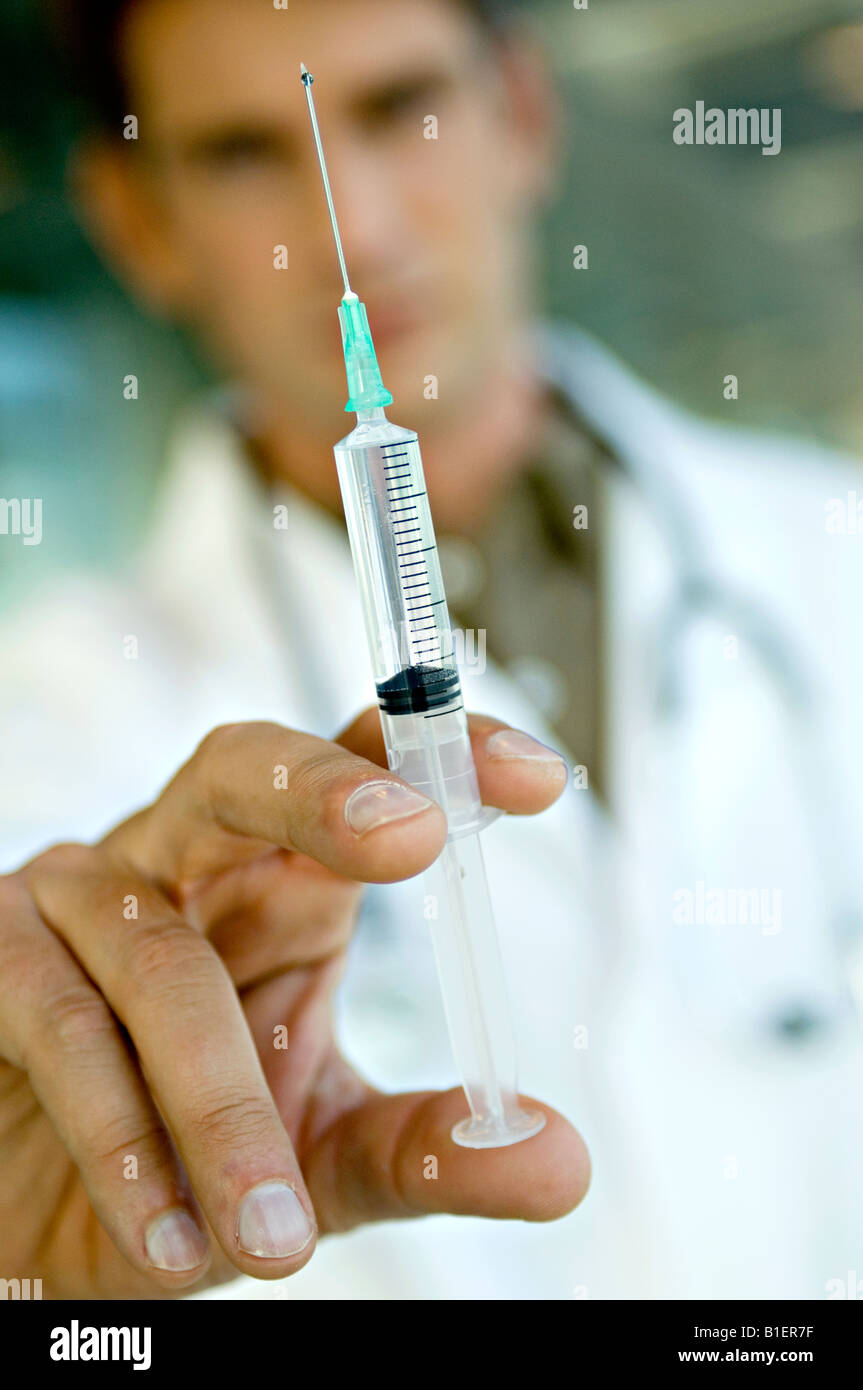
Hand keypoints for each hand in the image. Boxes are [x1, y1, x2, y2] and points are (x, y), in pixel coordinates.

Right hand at [0, 708, 589, 1297]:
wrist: (40, 1222)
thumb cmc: (196, 1156)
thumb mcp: (324, 1154)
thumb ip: (428, 1147)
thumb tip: (561, 1162)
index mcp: (277, 880)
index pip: (358, 774)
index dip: (437, 755)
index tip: (539, 779)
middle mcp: (179, 861)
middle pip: (239, 771)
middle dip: (324, 791)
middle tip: (412, 840)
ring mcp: (75, 899)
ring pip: (160, 957)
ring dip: (223, 1104)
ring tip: (275, 1240)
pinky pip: (60, 1028)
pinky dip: (123, 1141)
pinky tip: (172, 1238)